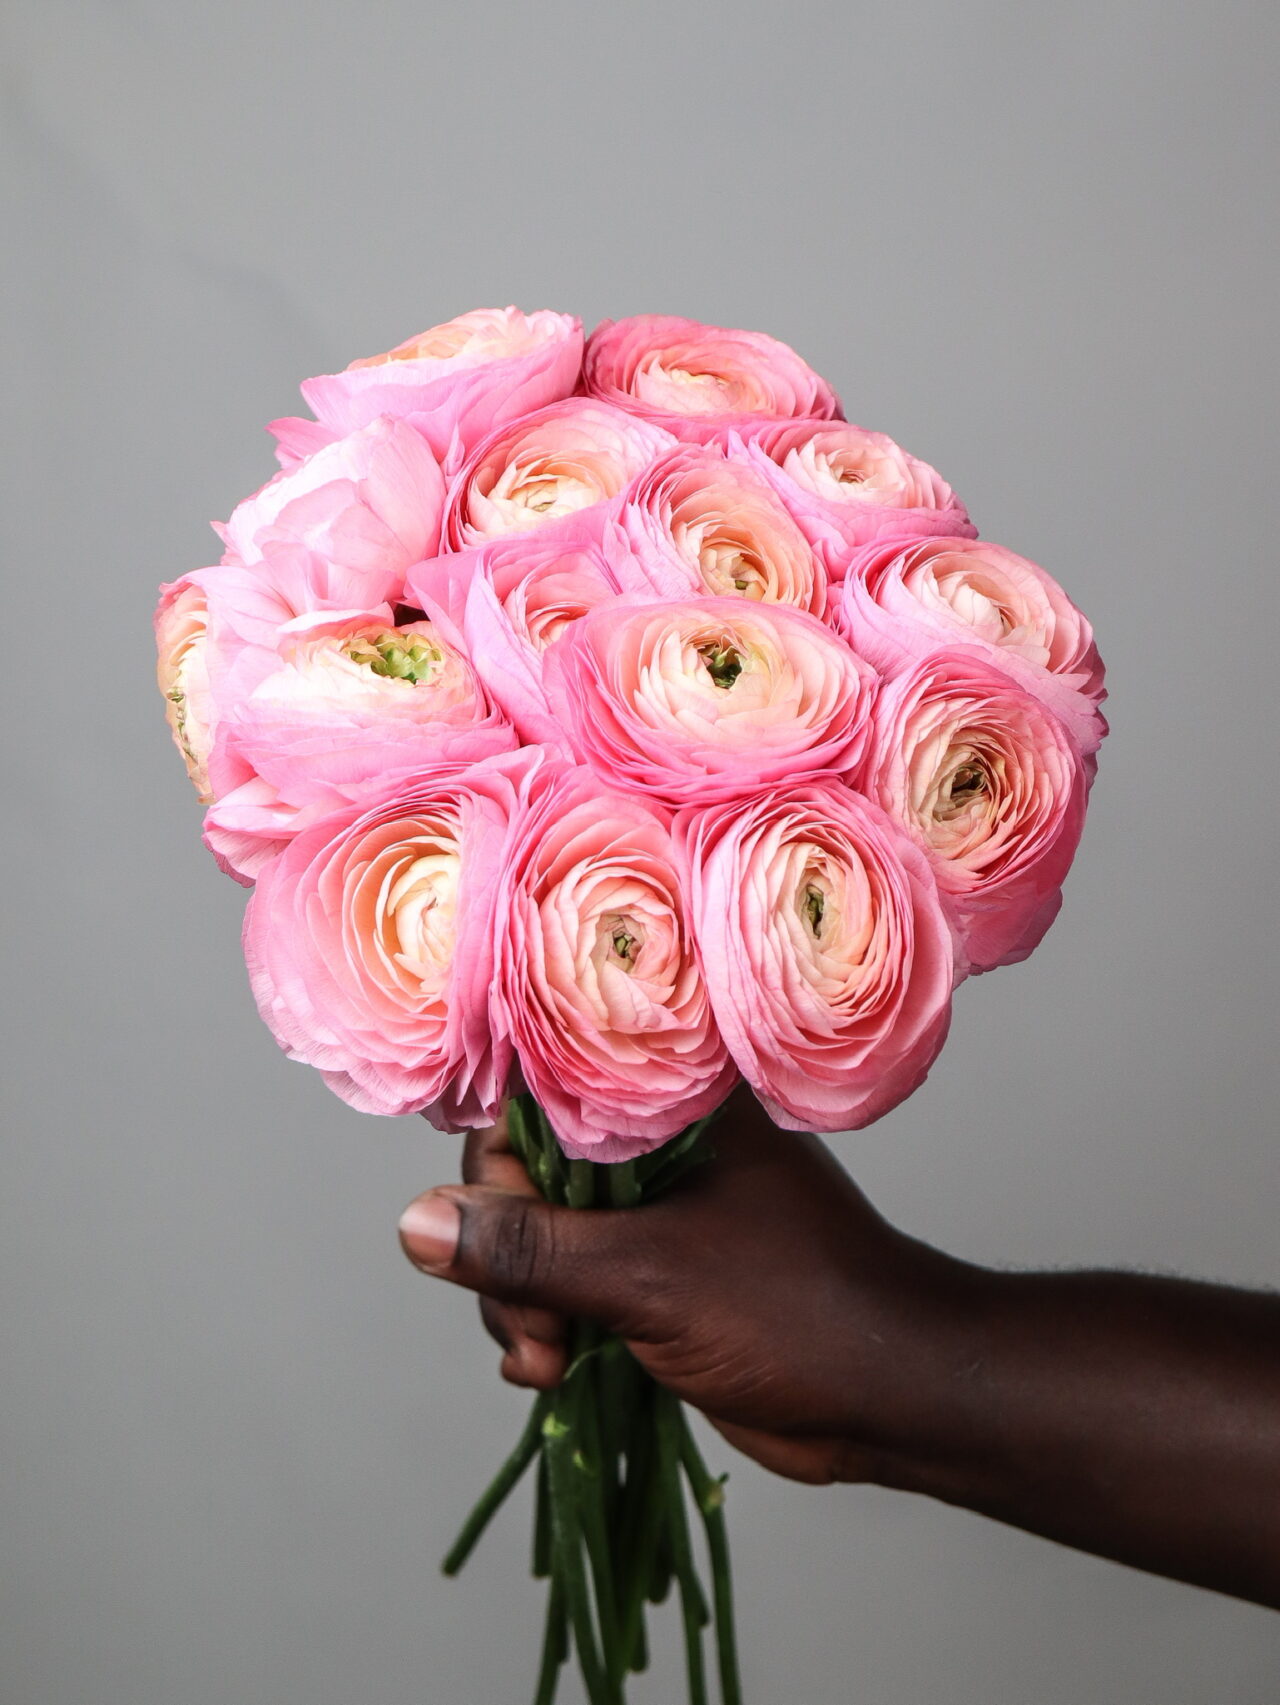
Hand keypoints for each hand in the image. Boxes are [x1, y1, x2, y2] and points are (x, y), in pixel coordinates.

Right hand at [397, 1087, 962, 1484]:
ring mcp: (652, 1212)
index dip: (496, 1165)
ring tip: (549, 1362)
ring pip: (536, 1238)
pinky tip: (550, 1372)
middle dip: (507, 1258)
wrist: (886, 1395)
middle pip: (523, 1176)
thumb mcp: (647, 1277)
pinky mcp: (650, 1273)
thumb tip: (415, 1223)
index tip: (486, 1235)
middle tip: (535, 1328)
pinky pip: (565, 1284)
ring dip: (521, 1305)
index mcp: (670, 1105)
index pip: (538, 1095)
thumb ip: (528, 1249)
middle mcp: (656, 1146)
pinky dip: (545, 1327)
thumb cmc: (794, 1310)